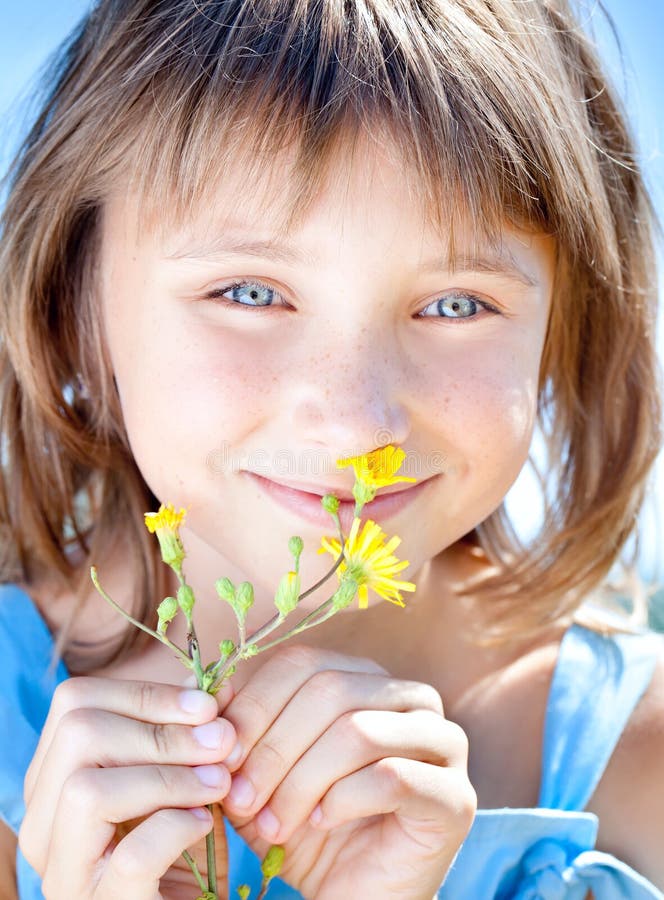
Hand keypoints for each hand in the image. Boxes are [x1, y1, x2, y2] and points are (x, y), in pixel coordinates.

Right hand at [19, 677, 238, 898]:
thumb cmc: (186, 847)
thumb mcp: (189, 777)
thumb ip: (192, 730)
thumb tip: (210, 687)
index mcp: (54, 780)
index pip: (75, 703)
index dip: (147, 693)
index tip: (207, 706)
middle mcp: (43, 826)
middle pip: (78, 735)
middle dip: (161, 731)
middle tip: (222, 742)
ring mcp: (65, 875)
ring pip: (87, 791)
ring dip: (170, 776)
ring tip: (219, 783)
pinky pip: (131, 857)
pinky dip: (177, 828)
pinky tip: (204, 824)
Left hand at [220, 645, 476, 899]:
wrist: (352, 896)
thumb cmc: (305, 825)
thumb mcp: (261, 769)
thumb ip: (242, 726)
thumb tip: (206, 692)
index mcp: (368, 677)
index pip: (303, 662)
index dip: (254, 705)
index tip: (219, 756)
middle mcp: (413, 698)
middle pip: (328, 691)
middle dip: (272, 749)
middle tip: (239, 799)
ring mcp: (443, 743)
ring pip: (356, 732)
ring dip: (299, 782)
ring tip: (270, 825)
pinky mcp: (455, 796)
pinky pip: (391, 778)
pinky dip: (340, 803)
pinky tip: (317, 825)